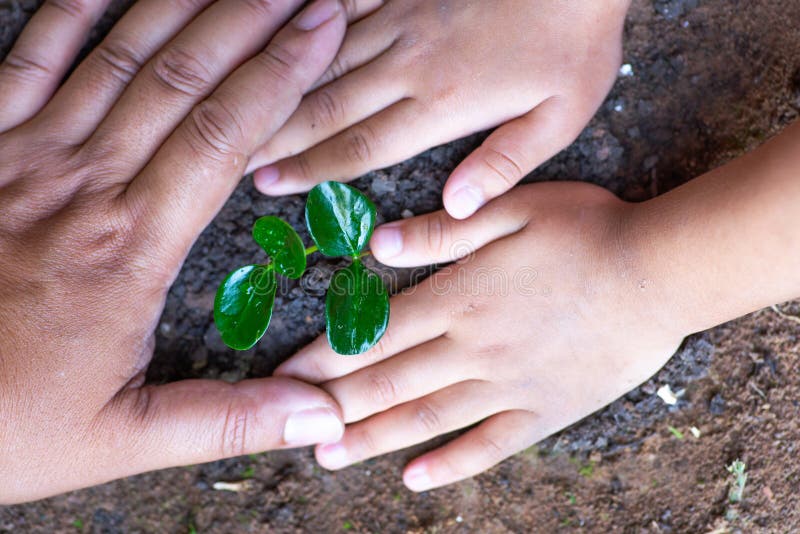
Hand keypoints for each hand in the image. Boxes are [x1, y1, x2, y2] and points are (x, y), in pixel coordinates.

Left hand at [0, 0, 346, 503]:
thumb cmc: (0, 420)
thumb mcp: (121, 438)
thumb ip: (225, 418)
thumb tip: (323, 417)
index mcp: (130, 249)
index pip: (225, 134)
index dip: (281, 75)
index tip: (323, 31)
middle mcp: (84, 186)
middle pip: (183, 78)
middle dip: (250, 21)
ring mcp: (27, 158)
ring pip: (120, 58)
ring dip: (186, 7)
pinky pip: (33, 61)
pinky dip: (74, 14)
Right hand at [249, 0, 628, 218]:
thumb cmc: (575, 41)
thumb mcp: (560, 116)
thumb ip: (502, 165)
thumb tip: (454, 209)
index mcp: (443, 105)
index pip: (361, 147)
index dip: (311, 171)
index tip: (269, 186)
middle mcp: (410, 64)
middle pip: (327, 107)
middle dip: (276, 135)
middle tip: (232, 155)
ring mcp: (402, 19)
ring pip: (323, 60)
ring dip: (278, 87)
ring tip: (238, 108)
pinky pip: (341, 6)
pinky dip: (305, 24)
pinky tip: (273, 36)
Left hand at [276, 182, 683, 490]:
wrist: (660, 272)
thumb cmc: (586, 230)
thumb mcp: (509, 210)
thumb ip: (440, 232)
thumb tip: (375, 245)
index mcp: (460, 298)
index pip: (374, 334)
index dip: (325, 356)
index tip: (287, 375)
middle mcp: (473, 349)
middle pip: (389, 382)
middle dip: (335, 405)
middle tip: (293, 426)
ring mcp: (507, 385)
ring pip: (426, 419)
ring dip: (373, 439)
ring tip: (330, 457)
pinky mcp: (543, 410)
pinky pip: (489, 446)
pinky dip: (449, 465)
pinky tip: (415, 479)